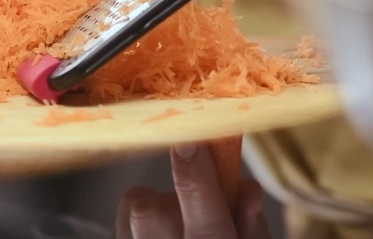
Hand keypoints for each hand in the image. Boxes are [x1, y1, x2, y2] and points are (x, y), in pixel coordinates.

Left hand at [115, 143, 270, 238]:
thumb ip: (252, 225)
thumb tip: (246, 190)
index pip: (206, 225)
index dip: (196, 180)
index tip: (191, 142)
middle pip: (150, 212)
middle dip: (172, 196)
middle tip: (194, 207)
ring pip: (131, 210)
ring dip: (156, 208)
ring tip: (177, 226)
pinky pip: (119, 223)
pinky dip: (139, 223)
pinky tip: (159, 238)